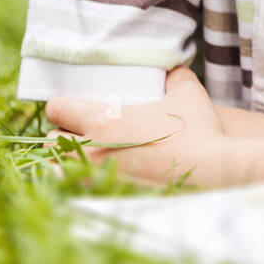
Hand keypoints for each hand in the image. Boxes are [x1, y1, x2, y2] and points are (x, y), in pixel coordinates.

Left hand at [45, 66, 223, 185]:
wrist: (212, 172)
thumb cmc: (198, 130)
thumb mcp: (187, 93)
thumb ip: (175, 74)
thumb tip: (174, 65)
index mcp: (104, 121)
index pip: (58, 108)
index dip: (60, 106)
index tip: (68, 106)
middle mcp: (93, 150)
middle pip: (51, 141)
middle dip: (60, 135)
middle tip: (76, 132)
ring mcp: (98, 178)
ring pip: (58, 169)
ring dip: (65, 162)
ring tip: (81, 157)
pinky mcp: (107, 198)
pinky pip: (76, 191)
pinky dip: (78, 183)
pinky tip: (92, 178)